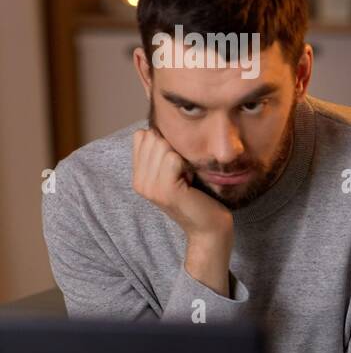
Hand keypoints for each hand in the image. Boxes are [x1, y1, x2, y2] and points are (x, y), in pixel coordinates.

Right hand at [132, 127, 232, 242]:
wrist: (209, 226)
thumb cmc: (199, 195)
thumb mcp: (175, 171)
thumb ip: (161, 152)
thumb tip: (156, 125)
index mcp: (138, 175)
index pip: (141, 135)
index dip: (165, 141)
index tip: (177, 164)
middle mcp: (139, 182)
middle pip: (153, 137)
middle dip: (175, 148)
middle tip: (185, 172)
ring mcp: (150, 187)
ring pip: (163, 145)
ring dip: (182, 157)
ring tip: (187, 178)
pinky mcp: (165, 190)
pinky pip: (174, 158)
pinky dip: (188, 165)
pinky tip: (191, 182)